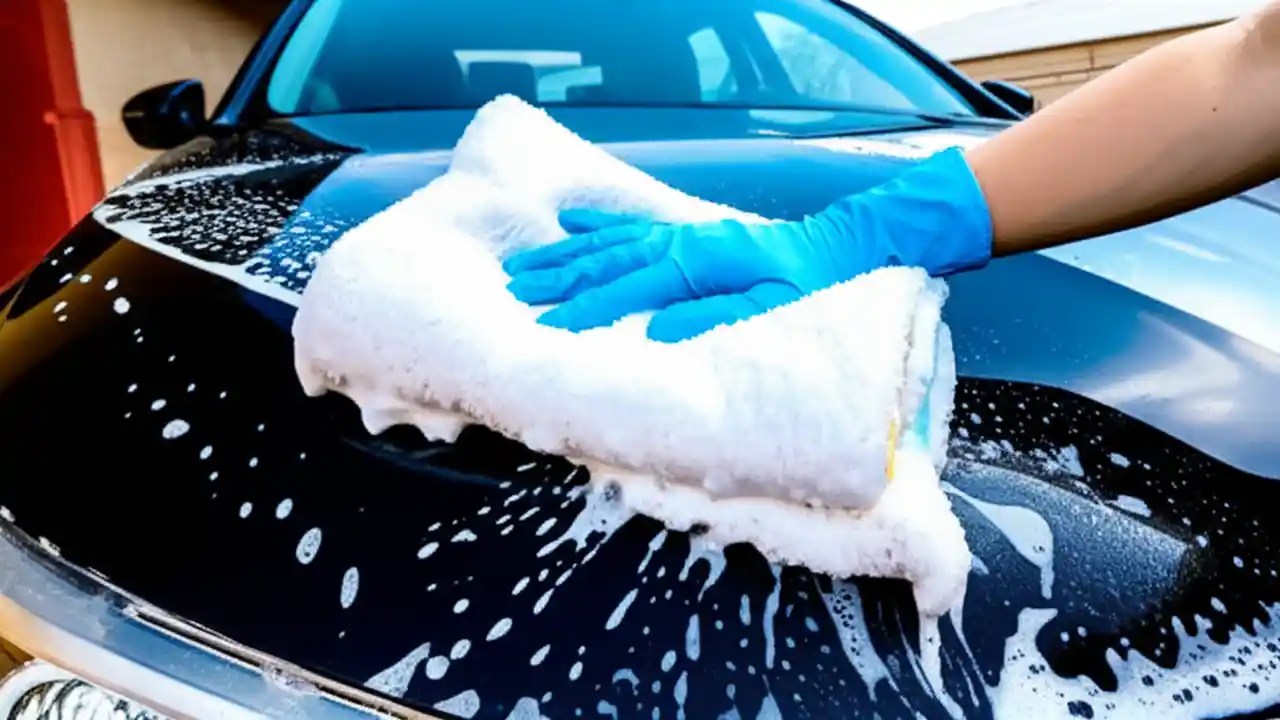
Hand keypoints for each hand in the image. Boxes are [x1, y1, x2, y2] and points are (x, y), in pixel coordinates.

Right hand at [503, 148, 992, 341]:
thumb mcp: (774, 313)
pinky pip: (634, 226)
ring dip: (568, 253)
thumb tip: (661, 333)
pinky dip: (600, 225)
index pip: (632, 290)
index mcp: (700, 264)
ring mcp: (683, 233)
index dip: (589, 309)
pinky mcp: (688, 233)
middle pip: (610, 260)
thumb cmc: (812, 290)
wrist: (844, 250)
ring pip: (613, 241)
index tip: (551, 327)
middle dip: (561, 277)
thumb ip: (715, 320)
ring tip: (525, 264)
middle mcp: (684, 242)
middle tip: (516, 291)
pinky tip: (573, 223)